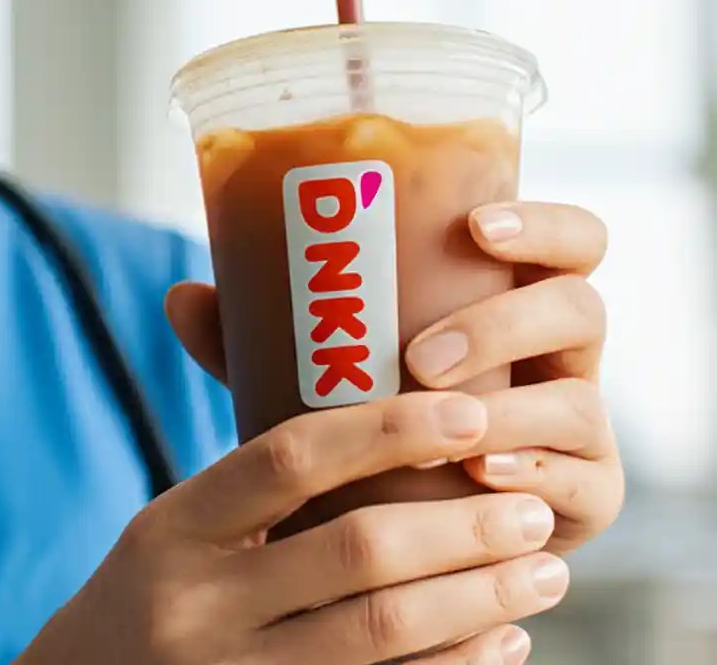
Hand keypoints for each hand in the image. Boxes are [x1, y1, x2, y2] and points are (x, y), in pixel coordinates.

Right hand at [20, 393, 564, 664]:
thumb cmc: (147, 597)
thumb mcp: (170, 527)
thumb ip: (251, 483)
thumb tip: (370, 404)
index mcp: (172, 527)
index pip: (287, 458)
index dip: (386, 430)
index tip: (467, 413)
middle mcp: (196, 602)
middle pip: (355, 550)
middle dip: (463, 527)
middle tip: (534, 511)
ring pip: (382, 629)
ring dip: (480, 597)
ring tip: (545, 569)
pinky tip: (502, 640)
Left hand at [166, 201, 622, 554]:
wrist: (398, 544)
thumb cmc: (363, 435)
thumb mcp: (317, 380)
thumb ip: (259, 341)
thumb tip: (182, 295)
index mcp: (507, 306)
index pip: (565, 243)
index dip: (540, 225)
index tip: (475, 226)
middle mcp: (555, 358)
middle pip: (580, 308)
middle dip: (503, 324)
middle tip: (420, 361)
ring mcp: (579, 429)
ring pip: (578, 401)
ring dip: (507, 412)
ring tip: (443, 435)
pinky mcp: (587, 498)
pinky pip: (585, 483)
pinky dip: (530, 477)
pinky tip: (479, 478)